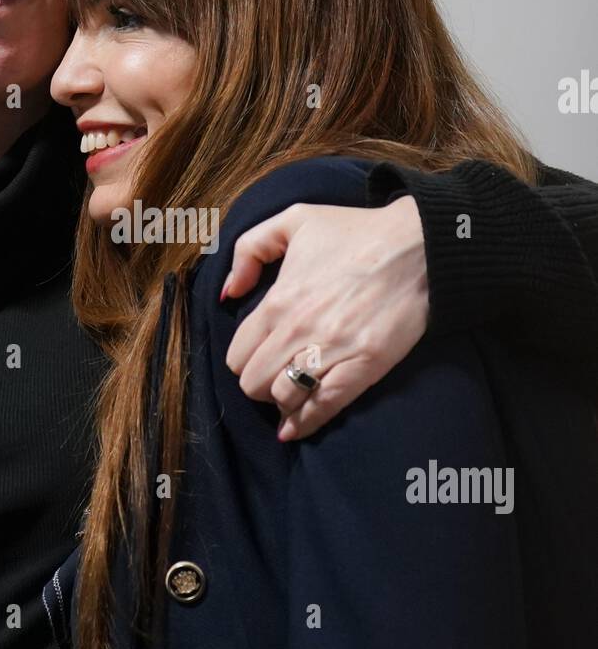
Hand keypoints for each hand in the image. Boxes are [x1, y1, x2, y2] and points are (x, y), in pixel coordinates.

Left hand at [222, 197, 428, 439]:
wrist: (419, 246)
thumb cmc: (356, 231)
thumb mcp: (293, 219)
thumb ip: (248, 249)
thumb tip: (229, 292)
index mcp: (278, 300)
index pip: (237, 353)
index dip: (243, 358)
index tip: (257, 353)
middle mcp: (299, 331)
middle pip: (253, 383)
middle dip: (257, 382)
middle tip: (273, 372)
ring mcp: (332, 352)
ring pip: (283, 398)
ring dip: (281, 399)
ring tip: (290, 391)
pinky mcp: (364, 368)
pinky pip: (322, 408)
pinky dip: (304, 423)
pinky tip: (294, 429)